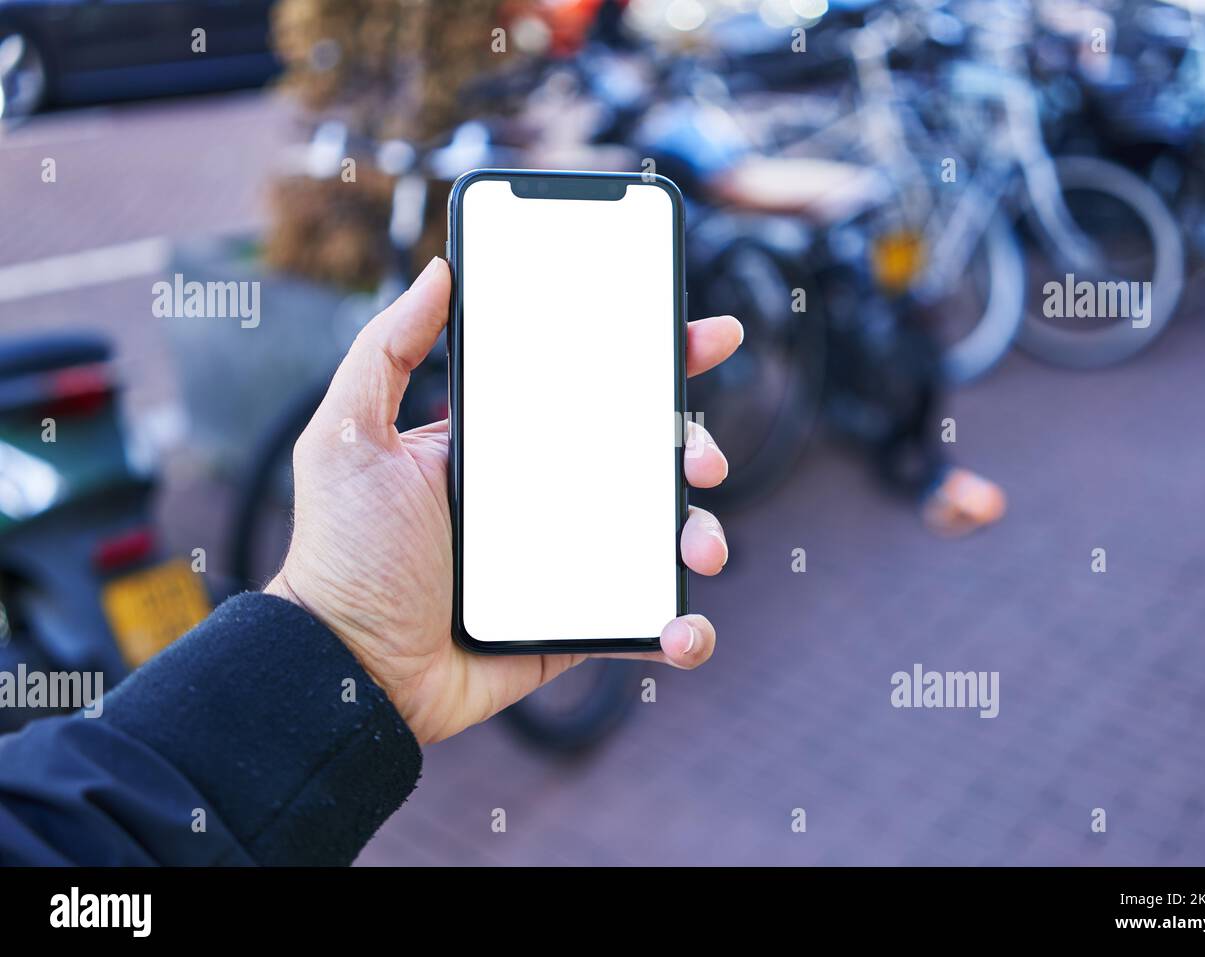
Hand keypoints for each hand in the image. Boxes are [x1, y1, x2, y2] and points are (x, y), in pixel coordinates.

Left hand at [265, 257, 741, 743]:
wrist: (349, 671)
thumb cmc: (342, 554)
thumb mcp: (349, 438)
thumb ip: (385, 350)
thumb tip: (439, 271)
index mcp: (507, 444)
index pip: (593, 387)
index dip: (655, 359)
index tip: (705, 336)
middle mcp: (547, 494)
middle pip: (646, 455)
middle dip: (695, 445)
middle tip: (700, 458)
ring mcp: (569, 559)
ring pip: (662, 534)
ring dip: (702, 534)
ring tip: (700, 553)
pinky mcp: (577, 624)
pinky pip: (645, 619)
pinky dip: (680, 627)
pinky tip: (680, 631)